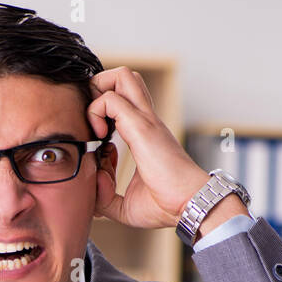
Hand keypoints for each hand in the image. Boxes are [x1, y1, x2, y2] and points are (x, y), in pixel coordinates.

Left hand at [87, 67, 212, 230]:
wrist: (190, 205)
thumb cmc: (166, 206)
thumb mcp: (124, 206)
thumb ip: (104, 197)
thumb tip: (91, 184)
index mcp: (144, 133)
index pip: (122, 101)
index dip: (101, 114)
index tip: (98, 144)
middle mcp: (145, 120)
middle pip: (123, 76)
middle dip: (99, 88)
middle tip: (93, 121)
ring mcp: (145, 120)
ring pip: (121, 75)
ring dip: (100, 91)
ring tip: (96, 125)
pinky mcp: (142, 127)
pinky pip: (111, 100)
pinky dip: (96, 112)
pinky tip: (99, 138)